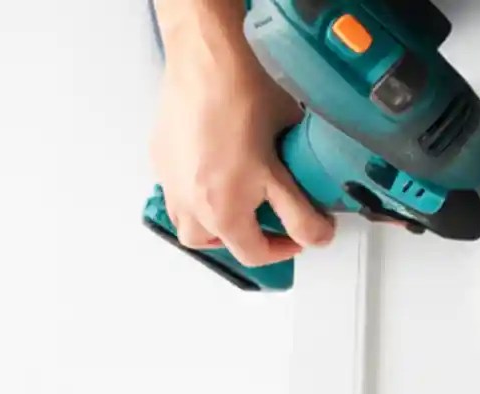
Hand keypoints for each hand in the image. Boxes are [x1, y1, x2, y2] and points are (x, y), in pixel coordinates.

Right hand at [150, 15, 332, 266]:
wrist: (209, 56)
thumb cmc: (244, 94)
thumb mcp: (290, 157)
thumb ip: (303, 199)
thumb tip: (317, 217)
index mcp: (225, 208)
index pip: (258, 253)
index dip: (292, 247)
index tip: (305, 235)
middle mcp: (192, 200)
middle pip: (219, 245)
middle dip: (250, 241)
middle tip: (273, 228)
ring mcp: (173, 179)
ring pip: (191, 225)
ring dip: (216, 226)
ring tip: (241, 211)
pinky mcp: (162, 157)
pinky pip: (177, 192)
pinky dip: (197, 195)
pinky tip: (217, 177)